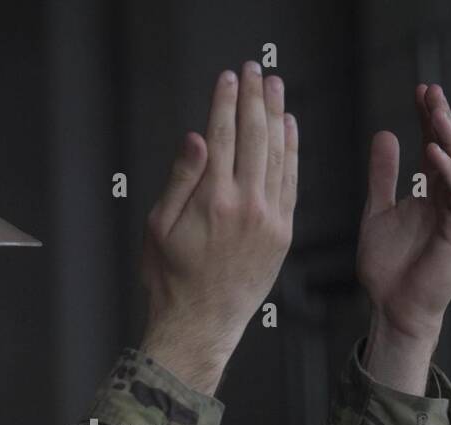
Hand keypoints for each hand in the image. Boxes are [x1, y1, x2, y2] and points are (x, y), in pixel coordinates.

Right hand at [139, 62, 298, 393]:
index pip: (221, 136)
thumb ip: (180, 179)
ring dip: (277, 116)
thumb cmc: (172, 282)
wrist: (200, 325)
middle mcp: (246, 206)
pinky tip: (290, 129)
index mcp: (212, 201)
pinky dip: (292, 151)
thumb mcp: (159, 227)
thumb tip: (197, 138)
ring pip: (277, 154)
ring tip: (275, 89)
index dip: (225, 102)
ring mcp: (269, 219)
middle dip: (254, 99)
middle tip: (255, 72)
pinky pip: (291, 182)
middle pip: (254, 137)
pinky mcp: (282, 234)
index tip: (227, 79)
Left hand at [357, 84, 450, 346]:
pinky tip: (432, 152)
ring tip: (437, 112)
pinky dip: (448, 173)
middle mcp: (450, 201)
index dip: (429, 118)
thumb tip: (385, 133)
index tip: (420, 90)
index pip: (436, 146)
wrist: (393, 308)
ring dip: (450, 139)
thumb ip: (383, 176)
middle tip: (432, 91)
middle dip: (443, 119)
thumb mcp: (377, 211)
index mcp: (432, 194)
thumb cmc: (387, 267)